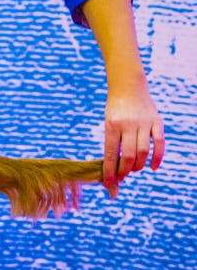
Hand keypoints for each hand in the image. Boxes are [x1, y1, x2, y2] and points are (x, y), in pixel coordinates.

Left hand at [103, 80, 164, 197]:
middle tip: (122, 176)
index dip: (110, 170)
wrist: (128, 87)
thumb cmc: (115, 109)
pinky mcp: (157, 122)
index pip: (111, 154)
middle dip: (125, 170)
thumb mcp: (108, 123)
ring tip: (134, 170)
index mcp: (112, 126)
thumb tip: (114, 167)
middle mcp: (129, 124)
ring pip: (143, 151)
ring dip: (138, 165)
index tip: (109, 182)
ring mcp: (145, 123)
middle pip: (129, 155)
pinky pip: (160, 143)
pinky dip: (157, 157)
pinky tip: (152, 167)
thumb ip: (112, 142)